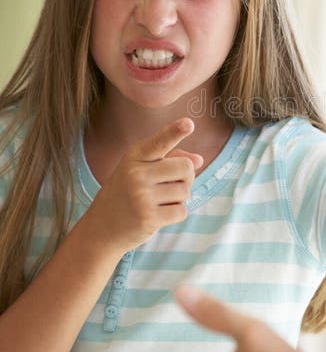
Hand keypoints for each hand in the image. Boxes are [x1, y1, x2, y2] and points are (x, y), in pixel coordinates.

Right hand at [84, 118, 202, 255]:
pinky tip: (158, 215)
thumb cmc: (125, 194)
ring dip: (179, 198)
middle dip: (186, 177)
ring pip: (186, 191)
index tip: (189, 123)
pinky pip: (182, 211)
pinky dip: (176, 214)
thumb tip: (199, 159)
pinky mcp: (148, 219)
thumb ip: (169, 159)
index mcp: (134, 157)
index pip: (159, 142)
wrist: (100, 228)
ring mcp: (141, 197)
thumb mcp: (139, 170)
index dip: (175, 132)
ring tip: (159, 201)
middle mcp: (136, 174)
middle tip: (170, 185)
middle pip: (185, 167)